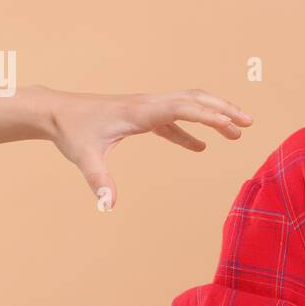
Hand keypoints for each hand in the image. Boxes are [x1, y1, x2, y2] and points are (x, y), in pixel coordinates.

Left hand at [41, 87, 252, 208]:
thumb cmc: (71, 132)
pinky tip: (200, 147)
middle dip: (223, 109)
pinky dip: (191, 130)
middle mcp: (148, 104)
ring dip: (213, 114)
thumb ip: (99, 182)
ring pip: (189, 104)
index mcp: (140, 111)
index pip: (184, 108)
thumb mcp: (86, 158)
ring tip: (237, 130)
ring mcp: (147, 108)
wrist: (55, 112)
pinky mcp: (142, 115)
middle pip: (195, 99)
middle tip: (249, 123)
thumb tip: (109, 206)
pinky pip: (174, 119)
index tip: (233, 126)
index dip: (210, 116)